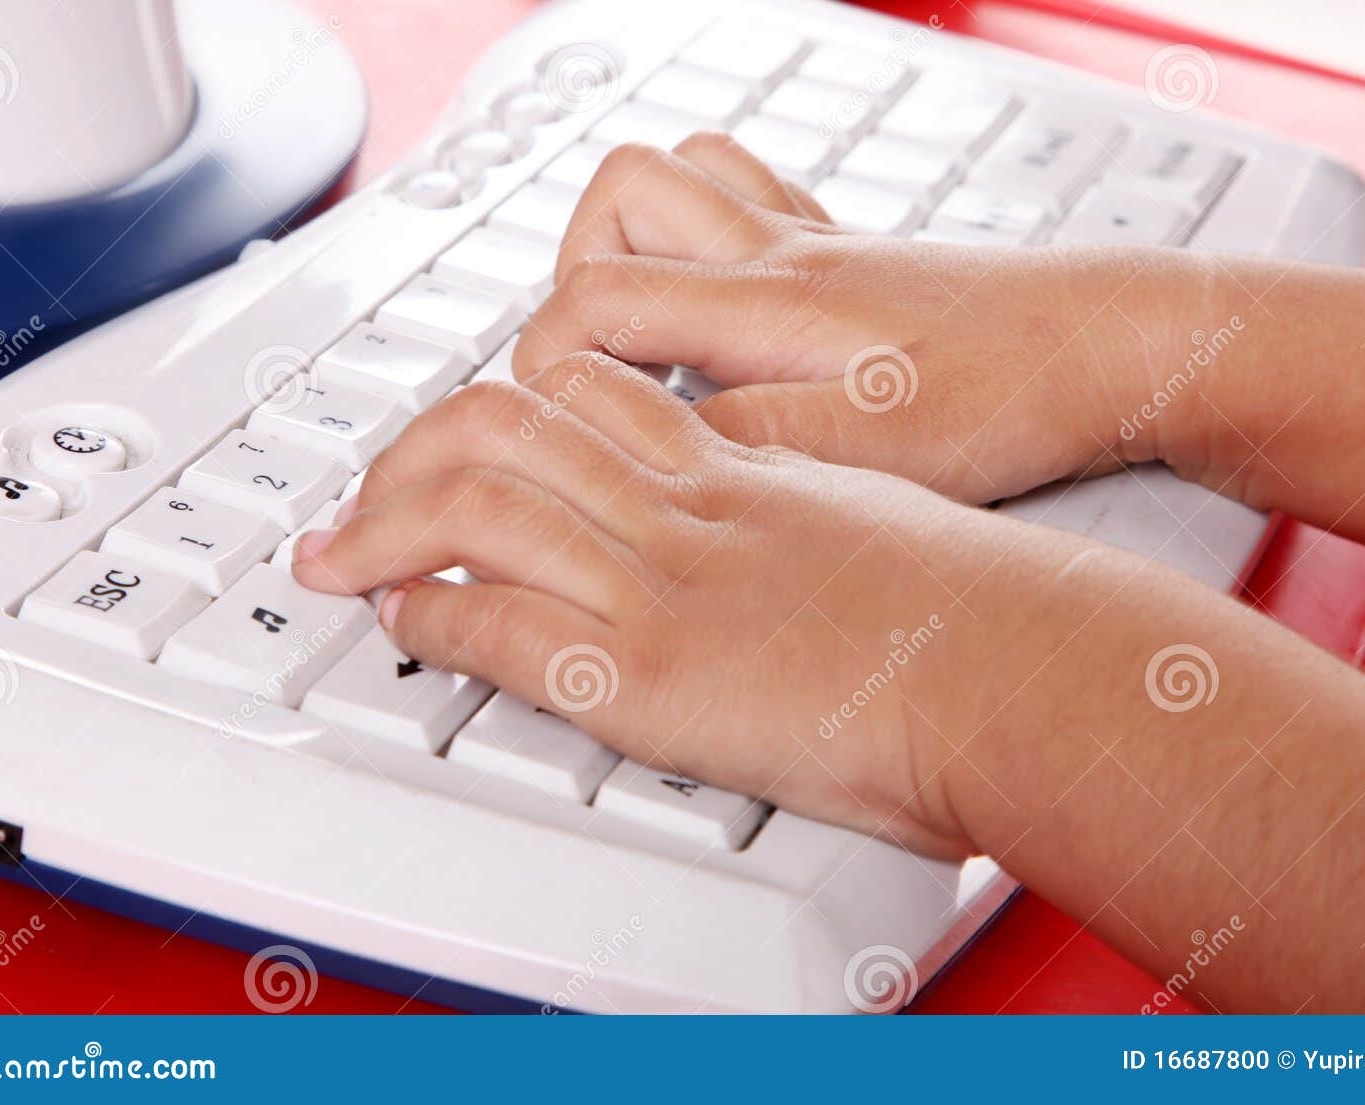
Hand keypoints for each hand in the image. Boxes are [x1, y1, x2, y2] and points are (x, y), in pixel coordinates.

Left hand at [293, 352, 1038, 856]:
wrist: (1018, 666)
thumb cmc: (977, 610)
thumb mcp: (876, 524)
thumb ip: (802, 517)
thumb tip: (779, 538)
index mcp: (742, 468)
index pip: (587, 393)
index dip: (503, 402)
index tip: (464, 435)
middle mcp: (687, 510)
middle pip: (508, 426)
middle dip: (410, 453)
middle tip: (368, 495)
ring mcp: (662, 587)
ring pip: (480, 504)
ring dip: (387, 526)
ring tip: (346, 554)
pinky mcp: (653, 678)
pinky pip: (502, 627)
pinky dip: (435, 620)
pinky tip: (408, 625)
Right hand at [511, 132, 1209, 503]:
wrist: (1106, 343)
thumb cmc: (1012, 394)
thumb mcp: (874, 452)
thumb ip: (750, 442)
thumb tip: (655, 444)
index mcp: (769, 304)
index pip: (597, 297)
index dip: (543, 362)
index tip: (550, 427)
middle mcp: (782, 254)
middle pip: (622, 197)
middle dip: (573, 276)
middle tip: (589, 365)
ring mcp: (817, 242)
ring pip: (684, 174)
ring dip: (634, 235)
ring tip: (642, 322)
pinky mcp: (851, 253)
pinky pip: (750, 193)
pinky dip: (708, 227)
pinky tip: (727, 297)